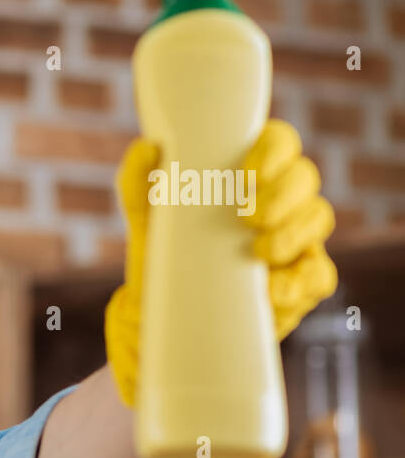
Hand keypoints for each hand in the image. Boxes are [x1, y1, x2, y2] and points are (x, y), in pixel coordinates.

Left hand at [104, 119, 338, 408]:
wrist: (158, 314)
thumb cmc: (161, 255)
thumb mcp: (146, 222)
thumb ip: (139, 184)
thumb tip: (146, 148)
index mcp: (247, 175)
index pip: (278, 143)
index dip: (274, 150)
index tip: (248, 174)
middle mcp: (278, 200)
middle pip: (304, 178)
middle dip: (283, 195)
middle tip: (249, 216)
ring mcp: (295, 239)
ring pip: (317, 219)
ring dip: (292, 233)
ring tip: (258, 252)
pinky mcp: (300, 281)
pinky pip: (318, 276)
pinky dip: (300, 282)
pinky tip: (273, 291)